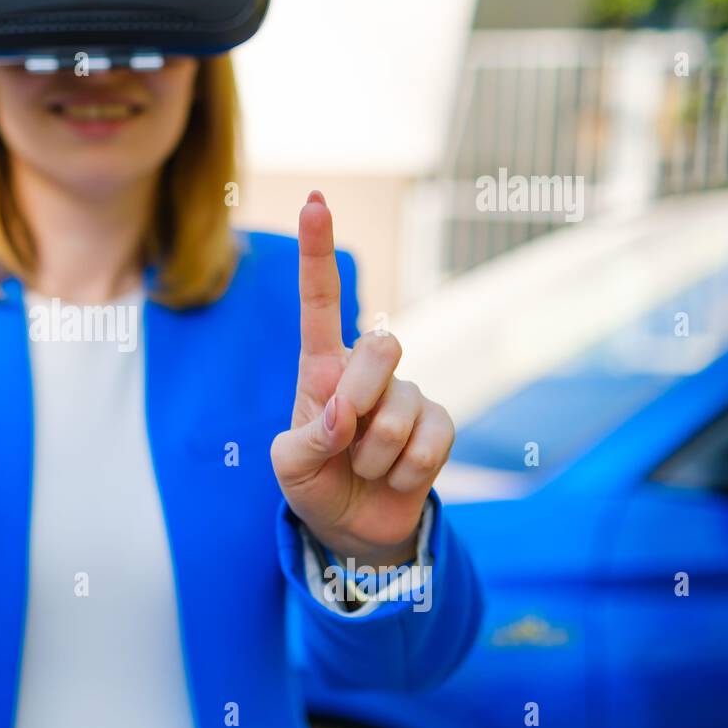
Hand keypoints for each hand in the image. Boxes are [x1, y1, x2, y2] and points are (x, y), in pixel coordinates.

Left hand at [270, 191, 453, 568]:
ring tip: (365, 468)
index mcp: (321, 369)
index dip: (318, 252)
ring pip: (400, 409)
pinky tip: (394, 476)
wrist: (352, 528)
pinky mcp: (438, 425)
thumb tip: (344, 415)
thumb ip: (307, 439)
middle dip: (360, 399)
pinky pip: (431, 440)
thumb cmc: (313, 485)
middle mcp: (367, 372)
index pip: (320, 302)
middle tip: (344, 439)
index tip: (313, 200)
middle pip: (382, 346)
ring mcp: (407, 395)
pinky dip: (406, 471)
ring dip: (376, 455)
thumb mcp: (289, 467)